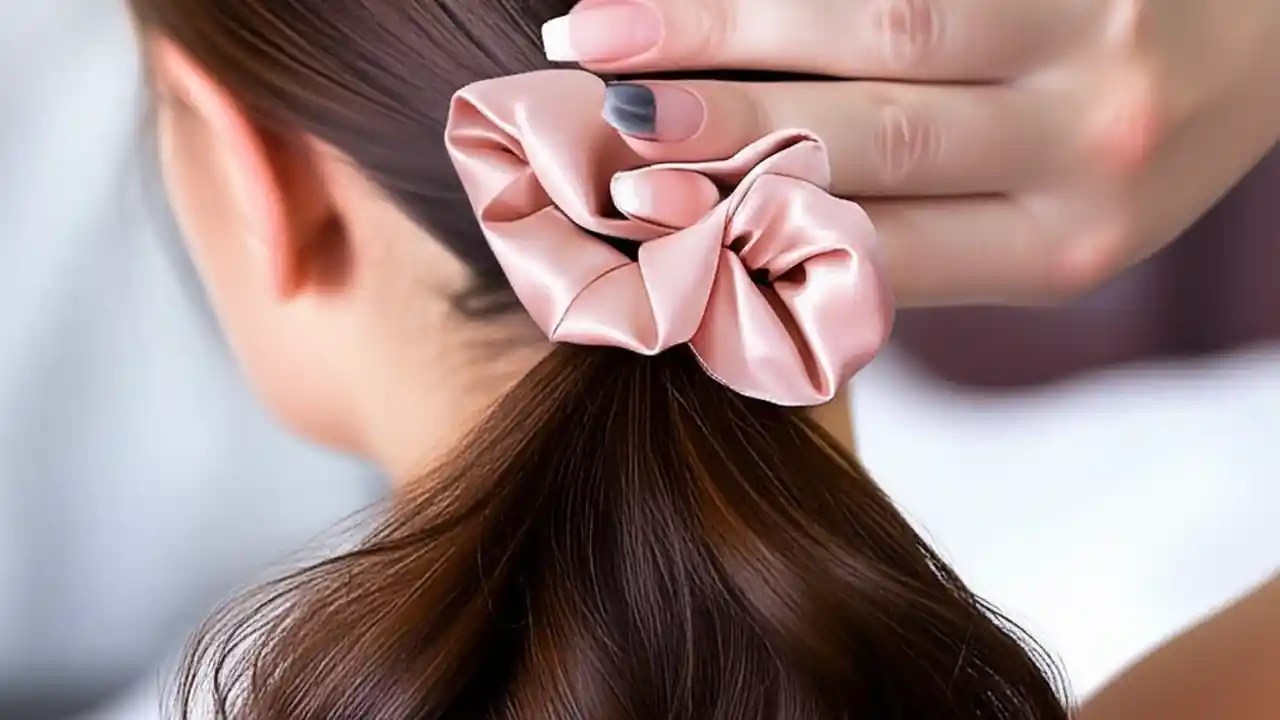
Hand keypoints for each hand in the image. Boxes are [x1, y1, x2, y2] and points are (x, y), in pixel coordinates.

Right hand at [540, 0, 1279, 305]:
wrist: (1271, 31)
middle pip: (862, 135)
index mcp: (1055, 249)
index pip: (872, 247)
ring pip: (880, 24)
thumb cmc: (1124, 142)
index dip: (739, 231)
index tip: (625, 221)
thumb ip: (921, 241)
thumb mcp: (1047, 228)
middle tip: (592, 124)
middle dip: (710, 128)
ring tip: (602, 31)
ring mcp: (1087, 29)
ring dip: (726, 27)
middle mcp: (1081, 147)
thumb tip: (741, 249)